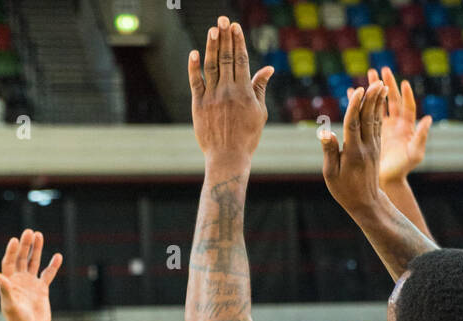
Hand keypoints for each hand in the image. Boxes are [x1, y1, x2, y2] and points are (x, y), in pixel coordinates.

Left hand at [0, 228, 61, 320]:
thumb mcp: (10, 304)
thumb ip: (4, 288)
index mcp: (9, 282)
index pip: (9, 262)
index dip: (12, 251)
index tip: (15, 240)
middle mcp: (19, 280)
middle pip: (22, 258)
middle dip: (25, 245)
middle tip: (29, 232)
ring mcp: (31, 284)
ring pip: (34, 262)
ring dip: (36, 250)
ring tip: (39, 235)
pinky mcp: (42, 290)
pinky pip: (48, 274)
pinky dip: (52, 266)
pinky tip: (57, 256)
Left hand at [189, 17, 272, 164]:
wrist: (228, 158)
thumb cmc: (247, 137)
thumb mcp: (259, 113)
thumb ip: (259, 88)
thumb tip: (268, 69)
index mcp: (244, 92)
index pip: (241, 60)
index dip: (238, 42)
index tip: (235, 27)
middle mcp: (228, 91)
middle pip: (226, 58)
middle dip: (225, 37)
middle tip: (222, 19)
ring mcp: (212, 97)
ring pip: (211, 66)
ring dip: (212, 46)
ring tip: (213, 29)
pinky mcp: (199, 105)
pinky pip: (195, 82)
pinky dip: (194, 67)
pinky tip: (195, 53)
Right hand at [321, 78, 385, 214]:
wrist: (367, 203)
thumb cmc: (345, 190)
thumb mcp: (331, 175)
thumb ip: (329, 152)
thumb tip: (325, 132)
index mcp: (353, 153)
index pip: (354, 124)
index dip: (356, 106)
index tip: (359, 90)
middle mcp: (366, 147)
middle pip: (369, 118)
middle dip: (372, 99)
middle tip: (377, 81)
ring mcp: (374, 147)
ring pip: (375, 120)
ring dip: (378, 102)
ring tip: (381, 85)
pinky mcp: (376, 148)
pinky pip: (377, 126)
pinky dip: (378, 111)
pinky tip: (379, 100)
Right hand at [368, 65, 430, 185]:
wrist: (385, 183)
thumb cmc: (402, 169)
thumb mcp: (414, 154)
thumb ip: (421, 137)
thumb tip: (428, 119)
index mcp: (406, 128)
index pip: (407, 107)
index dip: (406, 96)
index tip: (402, 83)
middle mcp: (396, 125)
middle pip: (393, 100)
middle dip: (389, 85)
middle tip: (383, 70)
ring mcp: (384, 127)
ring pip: (379, 103)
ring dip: (375, 89)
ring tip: (370, 72)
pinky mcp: (372, 132)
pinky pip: (366, 113)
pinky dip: (361, 102)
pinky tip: (352, 92)